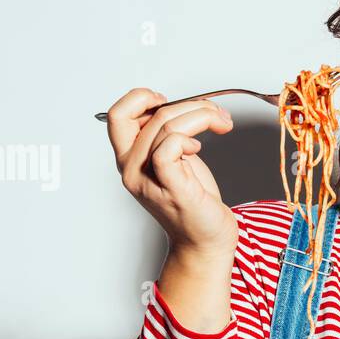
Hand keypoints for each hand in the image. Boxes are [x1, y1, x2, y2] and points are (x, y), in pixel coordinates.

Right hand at [104, 87, 238, 258]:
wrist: (206, 240)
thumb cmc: (194, 201)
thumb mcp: (176, 160)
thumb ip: (167, 135)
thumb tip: (181, 106)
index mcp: (130, 158)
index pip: (119, 115)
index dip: (141, 98)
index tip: (167, 101)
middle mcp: (132, 169)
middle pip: (154, 115)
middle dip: (192, 105)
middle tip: (216, 114)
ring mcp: (148, 180)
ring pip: (167, 126)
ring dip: (202, 116)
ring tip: (221, 123)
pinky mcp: (170, 188)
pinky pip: (169, 148)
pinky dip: (187, 138)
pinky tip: (198, 149)